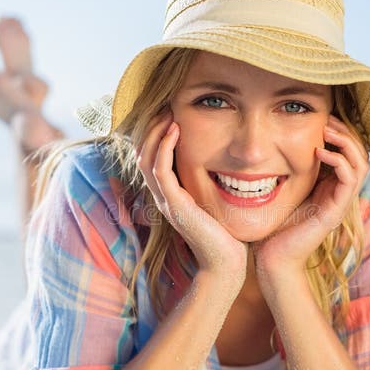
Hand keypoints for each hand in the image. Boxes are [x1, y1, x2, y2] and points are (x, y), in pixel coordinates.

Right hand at [135, 112, 248, 285]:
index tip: (171, 114)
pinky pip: (160, 170)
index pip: (151, 158)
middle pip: (142, 154)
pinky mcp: (174, 205)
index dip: (156, 135)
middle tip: (166, 106)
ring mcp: (165, 201)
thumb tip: (225, 166)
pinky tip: (175, 130)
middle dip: (151, 128)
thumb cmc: (227, 236)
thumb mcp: (215, 204)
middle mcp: (163, 197)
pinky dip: (164, 147)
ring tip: (168, 112)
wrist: (225, 264)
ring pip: (146, 159)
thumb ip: (211, 186)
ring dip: (155, 132)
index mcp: (170, 196)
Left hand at [253, 113, 369, 280]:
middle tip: (327, 118)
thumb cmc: (273, 225)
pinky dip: (338, 161)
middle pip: (360, 153)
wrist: (272, 258)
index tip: (323, 116)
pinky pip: (350, 179)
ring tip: (326, 130)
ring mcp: (340, 203)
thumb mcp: (282, 189)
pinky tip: (319, 152)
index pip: (350, 151)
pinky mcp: (335, 212)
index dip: (342, 131)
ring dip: (346, 142)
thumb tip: (277, 142)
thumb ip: (288, 169)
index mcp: (330, 186)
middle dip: (346, 131)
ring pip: (361, 163)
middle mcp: (339, 193)